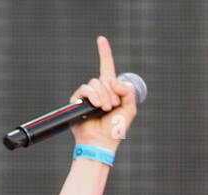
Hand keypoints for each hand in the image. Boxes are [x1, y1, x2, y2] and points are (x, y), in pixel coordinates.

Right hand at [68, 35, 138, 149]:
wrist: (101, 142)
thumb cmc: (115, 130)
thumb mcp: (129, 109)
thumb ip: (128, 92)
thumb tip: (114, 80)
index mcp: (110, 91)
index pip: (107, 69)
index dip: (105, 54)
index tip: (101, 39)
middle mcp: (98, 91)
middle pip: (105, 77)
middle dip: (112, 92)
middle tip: (114, 107)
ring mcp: (88, 95)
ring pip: (96, 83)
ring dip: (104, 96)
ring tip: (106, 109)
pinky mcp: (78, 100)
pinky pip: (87, 89)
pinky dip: (94, 96)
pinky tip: (98, 106)